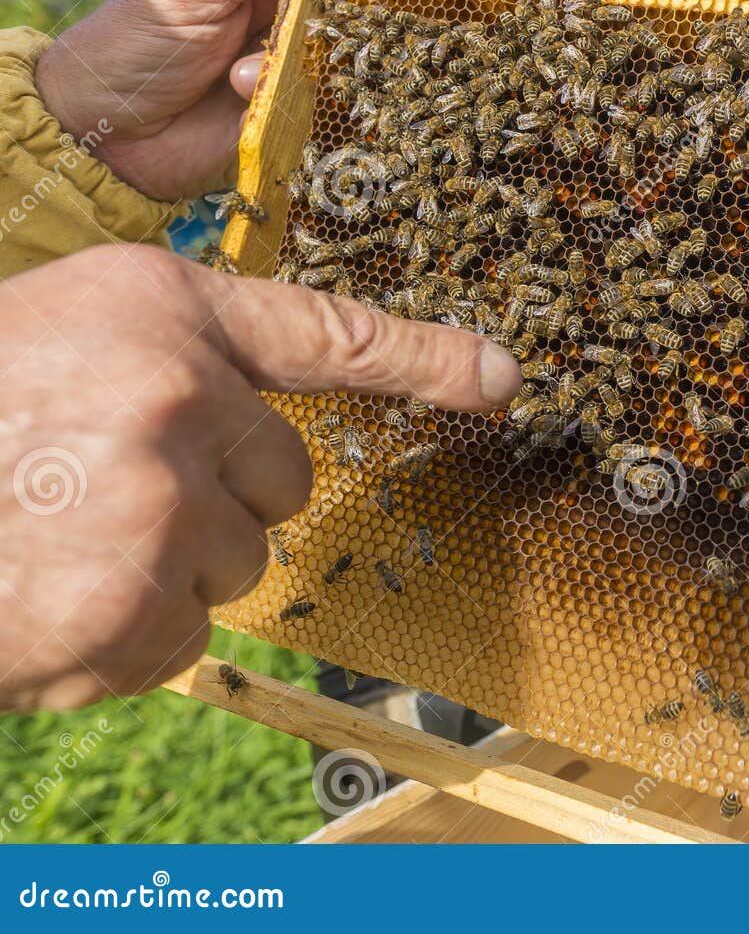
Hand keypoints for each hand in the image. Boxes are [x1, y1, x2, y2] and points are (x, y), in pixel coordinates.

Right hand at [0, 244, 522, 711]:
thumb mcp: (60, 344)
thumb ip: (171, 374)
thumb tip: (269, 454)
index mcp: (155, 312)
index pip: (326, 331)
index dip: (426, 356)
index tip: (501, 377)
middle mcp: (172, 396)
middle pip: (280, 485)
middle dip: (208, 502)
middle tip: (92, 490)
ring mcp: (155, 507)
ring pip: (235, 569)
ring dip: (162, 574)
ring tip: (54, 542)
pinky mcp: (131, 610)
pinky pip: (183, 638)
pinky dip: (123, 638)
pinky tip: (44, 598)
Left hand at [35, 0, 327, 201]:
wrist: (102, 135)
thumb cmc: (132, 47)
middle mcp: (272, 24)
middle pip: (332, 20)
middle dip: (312, 30)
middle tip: (278, 39)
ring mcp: (278, 73)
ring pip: (324, 68)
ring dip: (283, 72)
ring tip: (234, 81)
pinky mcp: (279, 119)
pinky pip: (312, 113)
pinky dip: (286, 109)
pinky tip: (246, 108)